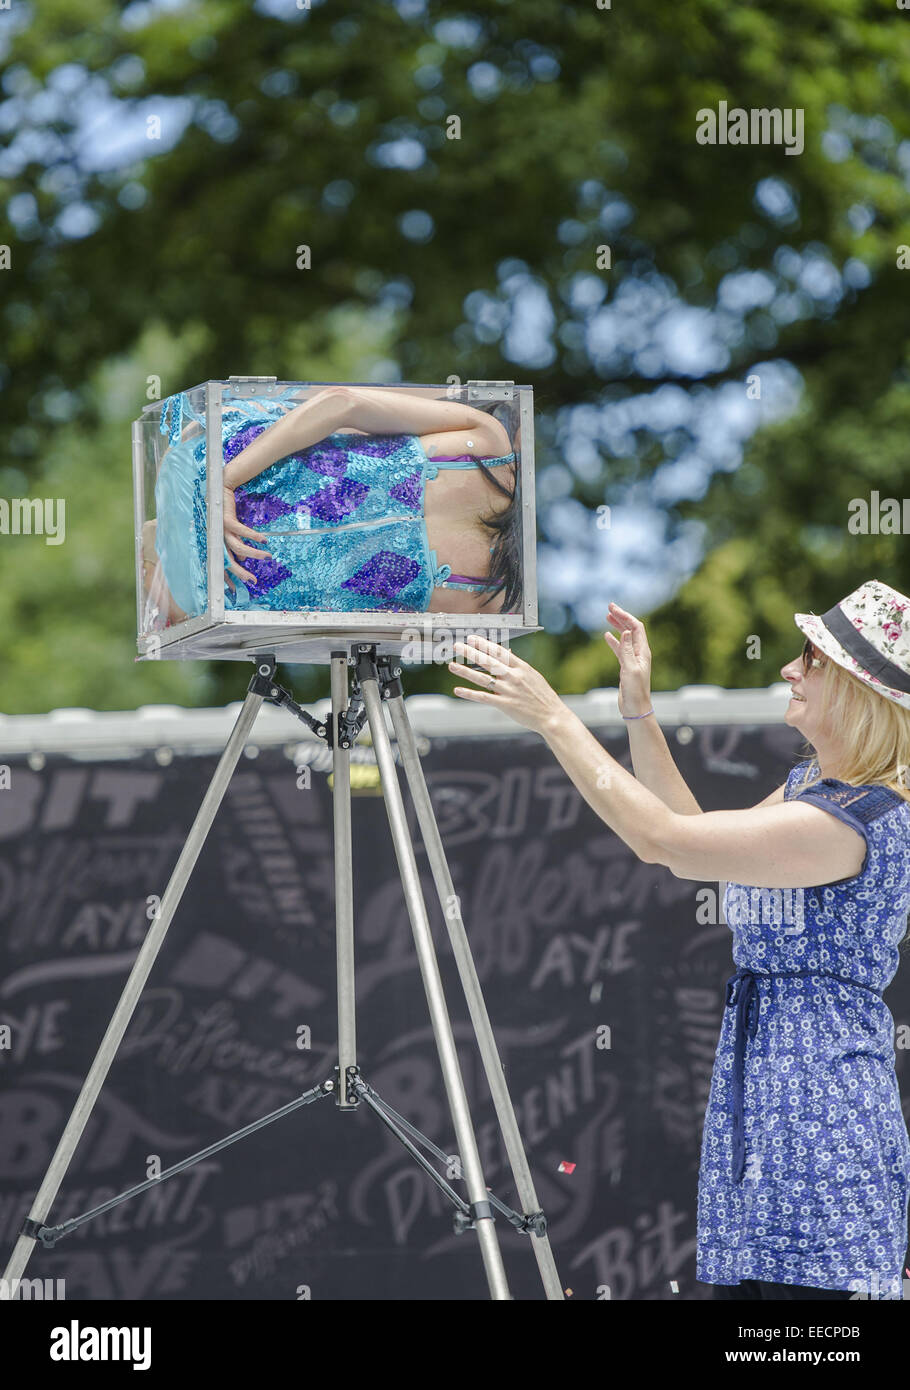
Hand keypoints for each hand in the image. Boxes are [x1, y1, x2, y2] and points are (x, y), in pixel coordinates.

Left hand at [222, 486, 271, 586]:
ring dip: (253, 554)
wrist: (220, 490)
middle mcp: (218, 538)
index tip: (235, 590)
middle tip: (253, 580)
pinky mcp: (227, 520)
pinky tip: (263, 540)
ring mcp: (221, 529)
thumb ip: (236, 545)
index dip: (227, 577)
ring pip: (237, 547)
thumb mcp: (231, 532)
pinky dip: (253, 536)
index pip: (221, 565)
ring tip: (267, 557)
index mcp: (218, 543)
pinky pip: (241, 531)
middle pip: (228, 560)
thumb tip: (242, 558)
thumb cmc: (226, 512)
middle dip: (240, 572)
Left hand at [447, 634, 565, 735]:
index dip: (484, 644)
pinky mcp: (505, 704)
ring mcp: (508, 691)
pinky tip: (458, 690)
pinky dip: (469, 694)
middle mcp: (513, 676)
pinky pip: (483, 697)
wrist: (552, 715)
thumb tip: (507, 653)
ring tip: (452, 666)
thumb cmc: (542, 696)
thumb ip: (518, 666)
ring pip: (482, 679)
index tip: (472, 638)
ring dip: (465, 672)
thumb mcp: (532, 675)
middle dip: (471, 652)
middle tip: (457, 646)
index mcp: (521, 667)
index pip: (499, 651)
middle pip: (488, 661)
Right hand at [603, 602, 652, 715]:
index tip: (613, 609)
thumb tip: (627, 631)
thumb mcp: (630, 669)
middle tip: (609, 608)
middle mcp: (640, 653)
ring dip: (618, 626)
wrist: (635, 707)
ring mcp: (633, 658)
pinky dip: (614, 640)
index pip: (636, 627)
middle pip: (632, 629)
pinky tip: (607, 636)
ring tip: (608, 617)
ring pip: (626, 637)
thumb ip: (627, 650)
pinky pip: (620, 648)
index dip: (625, 616)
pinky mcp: (626, 665)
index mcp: (643, 652)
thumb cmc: (635, 691)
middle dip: (621, 617)